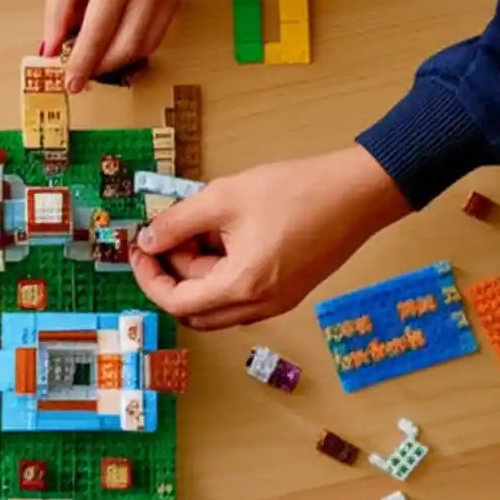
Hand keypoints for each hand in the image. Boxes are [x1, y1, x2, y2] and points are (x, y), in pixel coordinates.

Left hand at [42, 0, 190, 91]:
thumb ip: (59, 9)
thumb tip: (52, 47)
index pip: (99, 36)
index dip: (83, 64)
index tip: (71, 81)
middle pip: (128, 48)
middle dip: (102, 66)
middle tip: (82, 72)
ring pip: (148, 44)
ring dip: (120, 57)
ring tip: (98, 56)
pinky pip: (161, 27)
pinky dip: (138, 38)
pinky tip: (118, 36)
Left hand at [131, 146, 411, 329]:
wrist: (359, 192)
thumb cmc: (298, 191)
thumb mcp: (224, 197)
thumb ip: (178, 221)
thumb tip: (149, 240)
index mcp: (241, 286)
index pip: (176, 302)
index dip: (149, 277)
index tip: (140, 249)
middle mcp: (258, 306)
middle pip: (194, 309)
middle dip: (173, 275)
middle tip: (170, 234)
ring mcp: (276, 303)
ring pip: (217, 303)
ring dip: (198, 273)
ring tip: (203, 227)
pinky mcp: (288, 292)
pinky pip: (240, 295)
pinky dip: (223, 272)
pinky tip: (227, 234)